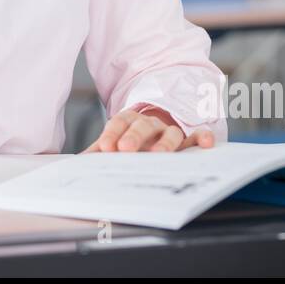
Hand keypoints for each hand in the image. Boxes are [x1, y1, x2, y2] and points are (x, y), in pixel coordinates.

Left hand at [81, 106, 214, 152]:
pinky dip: (203, 137)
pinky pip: (198, 135)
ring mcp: (171, 129)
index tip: (104, 148)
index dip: (111, 134)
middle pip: (142, 125)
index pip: (119, 123)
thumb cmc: (134, 137)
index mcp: (130, 120)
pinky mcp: (190, 137)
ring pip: (170, 132)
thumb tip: (78, 163)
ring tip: (158, 154)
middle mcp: (151, 123)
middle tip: (125, 149)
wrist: (161, 121)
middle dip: (133, 137)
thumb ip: (100, 150)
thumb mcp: (116, 141)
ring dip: (164, 143)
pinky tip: (206, 144)